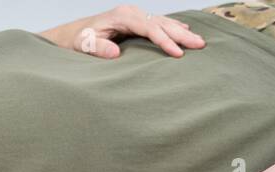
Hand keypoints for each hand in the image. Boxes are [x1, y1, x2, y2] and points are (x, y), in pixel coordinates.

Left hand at [43, 5, 205, 58]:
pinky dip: (172, 28)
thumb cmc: (78, 40)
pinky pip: (158, 24)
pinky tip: (184, 30)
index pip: (149, 28)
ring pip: (162, 23)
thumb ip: (97, 48)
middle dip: (181, 35)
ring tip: (199, 42)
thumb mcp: (83, 44)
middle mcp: (131, 13)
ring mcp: (135, 16)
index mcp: (122, 16)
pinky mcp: (136, 22)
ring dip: (181, 32)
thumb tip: (115, 54)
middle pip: (160, 23)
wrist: (74, 33)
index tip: (177, 54)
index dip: (164, 41)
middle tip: (200, 45)